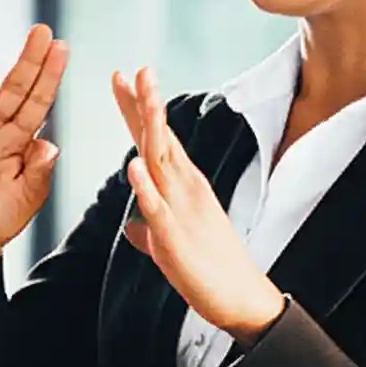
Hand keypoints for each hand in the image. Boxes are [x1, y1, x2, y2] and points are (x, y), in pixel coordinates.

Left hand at [112, 69, 284, 346]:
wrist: (241, 297)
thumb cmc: (208, 267)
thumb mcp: (172, 240)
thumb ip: (152, 226)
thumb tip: (133, 226)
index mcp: (183, 183)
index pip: (158, 137)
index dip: (139, 107)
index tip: (124, 75)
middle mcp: (184, 187)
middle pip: (159, 137)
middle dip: (146, 103)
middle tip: (136, 69)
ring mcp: (180, 208)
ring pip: (161, 160)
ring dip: (150, 127)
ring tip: (141, 94)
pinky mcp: (175, 236)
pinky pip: (156, 206)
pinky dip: (144, 185)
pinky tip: (132, 164)